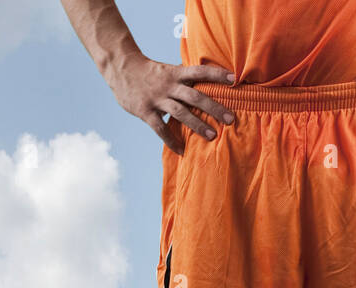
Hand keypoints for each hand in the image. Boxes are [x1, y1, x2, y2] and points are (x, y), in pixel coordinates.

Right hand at [106, 55, 236, 153]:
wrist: (121, 69)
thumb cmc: (148, 71)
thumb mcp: (167, 69)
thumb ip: (184, 75)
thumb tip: (206, 77)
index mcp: (176, 73)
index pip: (200, 71)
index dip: (216, 74)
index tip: (234, 79)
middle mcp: (169, 85)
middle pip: (195, 96)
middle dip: (214, 107)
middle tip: (230, 119)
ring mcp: (157, 99)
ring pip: (181, 113)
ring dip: (198, 125)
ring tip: (213, 136)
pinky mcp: (145, 111)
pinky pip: (160, 128)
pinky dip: (171, 141)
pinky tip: (182, 151)